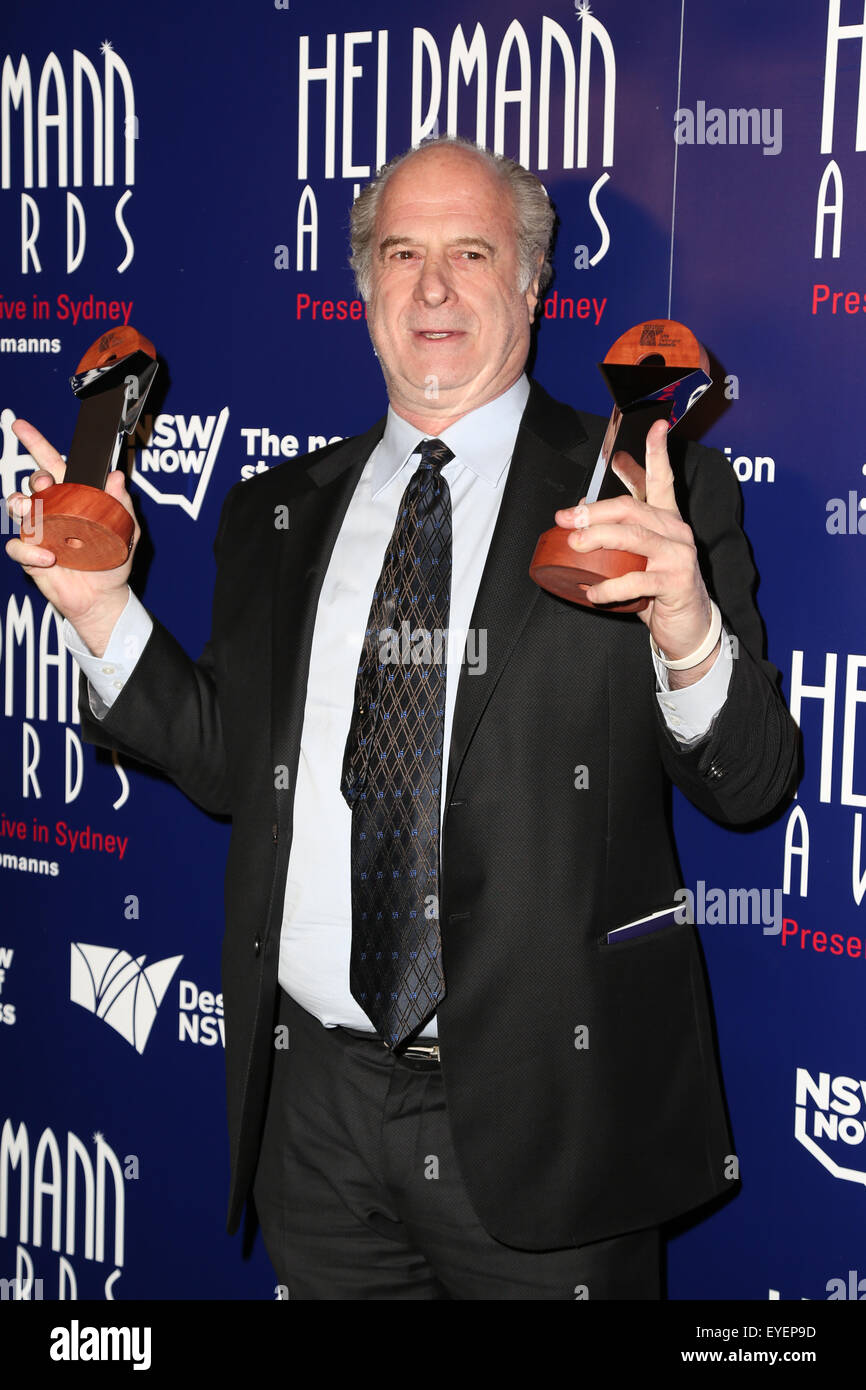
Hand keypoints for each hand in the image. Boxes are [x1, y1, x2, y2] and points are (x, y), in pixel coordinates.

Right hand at [4, 418, 137, 655]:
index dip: (36, 443)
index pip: (52, 464)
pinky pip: (17, 546)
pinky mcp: (30, 555)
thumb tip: (116, 476)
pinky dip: (29, 550)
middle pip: (33, 483)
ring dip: (21, 505)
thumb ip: (123, 505)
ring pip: (17, 507)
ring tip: (32, 510)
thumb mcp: (127, 532)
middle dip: (36, 478)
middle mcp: (51, 509)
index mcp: (72, 497)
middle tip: (46, 485)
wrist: (103, 597)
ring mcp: (39, 530)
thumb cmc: (112, 561)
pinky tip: (49, 558)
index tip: (20, 426)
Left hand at [554, 419, 719, 683]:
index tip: (656, 425)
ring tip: (575, 545)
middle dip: (595, 511)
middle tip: (566, 519)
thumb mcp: (636, 557)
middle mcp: (677, 531)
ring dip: (598, 538)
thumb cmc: (658, 590)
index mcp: (667, 520)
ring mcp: (679, 555)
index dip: (657, 452)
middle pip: (632, 508)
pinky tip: (592, 591)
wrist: (688, 628)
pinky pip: (636, 578)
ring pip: (633, 536)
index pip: (662, 480)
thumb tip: (579, 510)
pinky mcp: (677, 581)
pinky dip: (609, 585)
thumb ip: (615, 534)